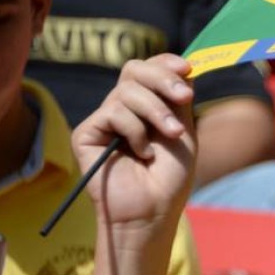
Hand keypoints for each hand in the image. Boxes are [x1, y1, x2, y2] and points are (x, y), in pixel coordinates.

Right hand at [73, 55, 195, 232]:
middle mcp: (123, 109)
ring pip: (127, 91)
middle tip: (183, 96)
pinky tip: (142, 154)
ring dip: (156, 111)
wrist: (153, 211)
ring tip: (171, 137)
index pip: (148, 70)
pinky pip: (113, 112)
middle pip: (134, 70)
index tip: (187, 67)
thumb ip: (178, 100)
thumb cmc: (170, 178)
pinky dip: (135, 131)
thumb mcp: (183, 132)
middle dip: (162, 79)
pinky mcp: (87, 133)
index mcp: (146, 107)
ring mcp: (104, 120)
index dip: (165, 63)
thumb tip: (183, 65)